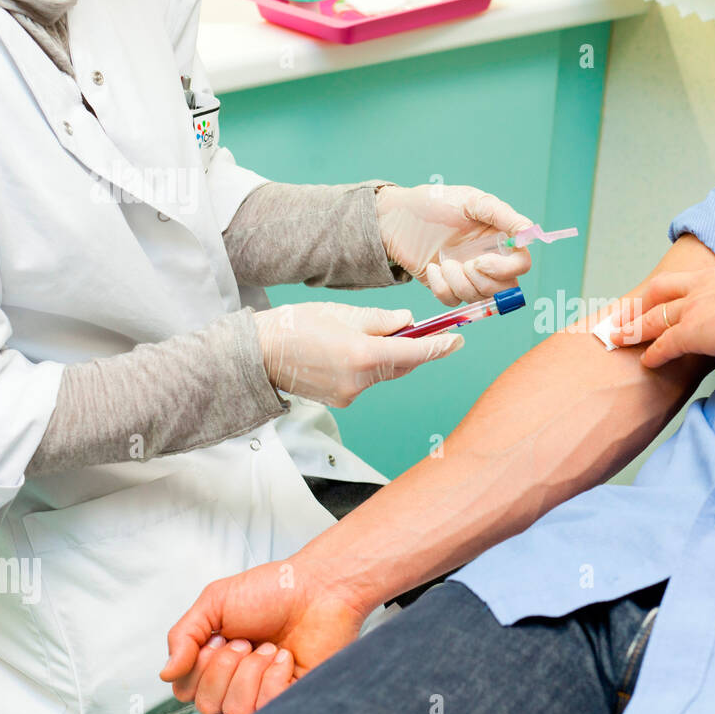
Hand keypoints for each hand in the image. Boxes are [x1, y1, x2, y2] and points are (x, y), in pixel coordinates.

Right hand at [160, 555, 366, 713]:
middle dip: (224, 667)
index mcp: (214, 660)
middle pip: (205, 704)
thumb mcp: (215, 601)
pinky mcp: (290, 696)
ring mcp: (262, 690)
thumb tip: (166, 674)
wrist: (320, 586)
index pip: (184, 689)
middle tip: (246, 640)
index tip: (220, 636)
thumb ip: (183, 636)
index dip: (199, 666)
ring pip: (233, 709)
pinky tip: (285, 656)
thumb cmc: (271, 590)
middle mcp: (235, 679)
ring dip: (250, 672)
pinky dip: (273, 677)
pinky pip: (265, 706)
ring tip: (269, 646)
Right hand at [254, 302, 461, 406]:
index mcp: (363, 354)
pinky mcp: (341, 400)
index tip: (457, 340)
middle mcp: (360, 380)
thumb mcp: (340, 313)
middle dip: (415, 349)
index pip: (414, 351)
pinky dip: (369, 367)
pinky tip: (352, 352)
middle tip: (428, 333)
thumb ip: (379, 320)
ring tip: (370, 336)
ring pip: (384, 373)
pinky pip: (367, 381)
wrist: (257, 354)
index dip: (439, 346)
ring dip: (388, 357)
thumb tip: (408, 321)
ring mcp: (350, 394)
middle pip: (402, 365)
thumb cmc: (295, 326)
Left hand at [375, 183, 533, 304]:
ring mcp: (468, 276)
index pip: (521, 265)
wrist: (396, 218)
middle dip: (483, 281)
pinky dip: (442, 288)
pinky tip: (432, 269)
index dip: (507, 269)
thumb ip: (502, 215)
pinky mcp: (448, 287)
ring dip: (460, 283)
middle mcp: (488, 260)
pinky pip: (454, 302)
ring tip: (443, 262)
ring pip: (479, 298)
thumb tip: (530, 231)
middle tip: (465, 265)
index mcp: (499, 239)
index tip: (483, 261)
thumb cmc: (435, 202)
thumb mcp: (471, 200)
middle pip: (505, 288)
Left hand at [611, 260, 714, 367]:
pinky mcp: (693, 331)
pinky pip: (665, 344)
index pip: (696, 281)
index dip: (678, 290)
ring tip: (620, 337)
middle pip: (664, 291)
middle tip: (627, 313)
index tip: (669, 298)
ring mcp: (697, 306)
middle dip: (644, 303)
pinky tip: (647, 361)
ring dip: (635, 327)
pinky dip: (654, 354)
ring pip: (655, 316)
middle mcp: (709, 284)